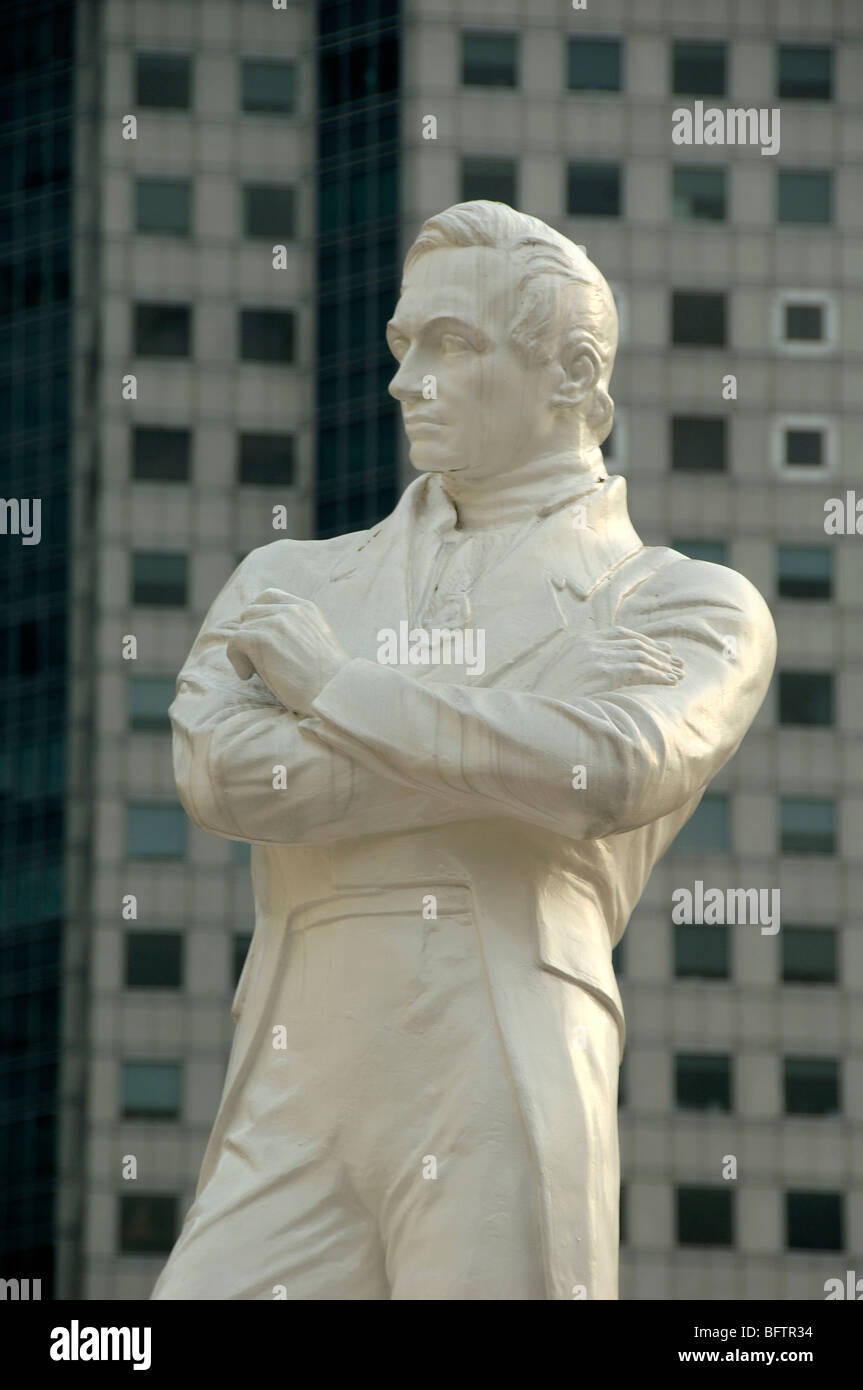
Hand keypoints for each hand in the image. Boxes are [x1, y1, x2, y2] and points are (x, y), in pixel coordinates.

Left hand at [226, 590, 349, 714]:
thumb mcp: (315, 642)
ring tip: (256, 670)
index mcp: (306, 608)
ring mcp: (276, 622)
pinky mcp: (262, 639)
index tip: (258, 635)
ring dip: (244, 650)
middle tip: (257, 659)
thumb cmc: (327, 679)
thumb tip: (264, 639)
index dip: (258, 615)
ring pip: (242, 629)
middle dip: (250, 635)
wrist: (333, 691)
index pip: (269, 596)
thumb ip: (295, 631)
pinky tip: (248, 675)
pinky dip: (237, 661)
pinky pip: (234, 643)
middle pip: (251, 612)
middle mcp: (291, 610)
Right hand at [541, 626, 683, 698]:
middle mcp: (589, 644)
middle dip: (658, 653)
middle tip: (676, 662)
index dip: (644, 641)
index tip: (661, 651)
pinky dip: (657, 675)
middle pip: (634, 642)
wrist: (534, 712)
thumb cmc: (548, 701)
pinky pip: (639, 670)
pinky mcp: (603, 672)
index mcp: (579, 641)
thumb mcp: (563, 675)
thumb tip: (606, 673)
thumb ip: (584, 666)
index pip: (621, 633)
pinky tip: (669, 682)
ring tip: (677, 674)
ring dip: (662, 665)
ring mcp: (596, 656)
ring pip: (640, 655)